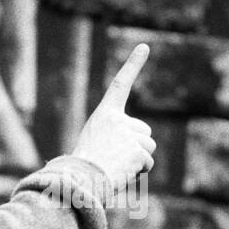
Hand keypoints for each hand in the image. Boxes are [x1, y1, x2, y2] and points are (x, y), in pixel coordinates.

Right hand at [71, 44, 155, 189]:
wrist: (79, 182)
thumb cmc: (82, 169)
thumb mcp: (95, 146)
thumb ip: (115, 141)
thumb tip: (133, 155)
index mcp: (104, 114)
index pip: (120, 85)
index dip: (133, 65)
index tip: (144, 46)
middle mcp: (117, 119)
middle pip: (144, 131)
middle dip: (137, 147)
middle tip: (115, 159)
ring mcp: (128, 133)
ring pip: (149, 147)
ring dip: (139, 160)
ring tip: (117, 167)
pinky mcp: (137, 149)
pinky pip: (148, 162)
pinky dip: (139, 172)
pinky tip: (122, 173)